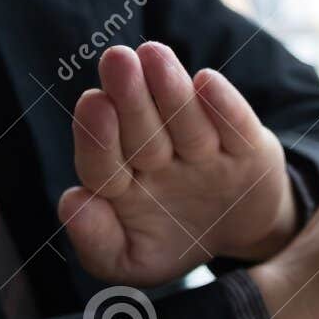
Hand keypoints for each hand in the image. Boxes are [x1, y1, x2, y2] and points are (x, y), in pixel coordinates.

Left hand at [59, 42, 295, 286]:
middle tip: (118, 60)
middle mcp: (159, 157)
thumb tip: (72, 201)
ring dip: (170, 89)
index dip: (97, 135)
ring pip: (185, 121)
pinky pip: (235, 126)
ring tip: (154, 55)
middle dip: (130, 97)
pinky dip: (224, 105)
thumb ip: (97, 244)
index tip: (94, 104)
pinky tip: (207, 82)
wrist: (240, 233)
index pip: (103, 161)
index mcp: (122, 182)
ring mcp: (203, 150)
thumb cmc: (175, 240)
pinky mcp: (246, 146)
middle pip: (143, 130)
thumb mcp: (135, 263)